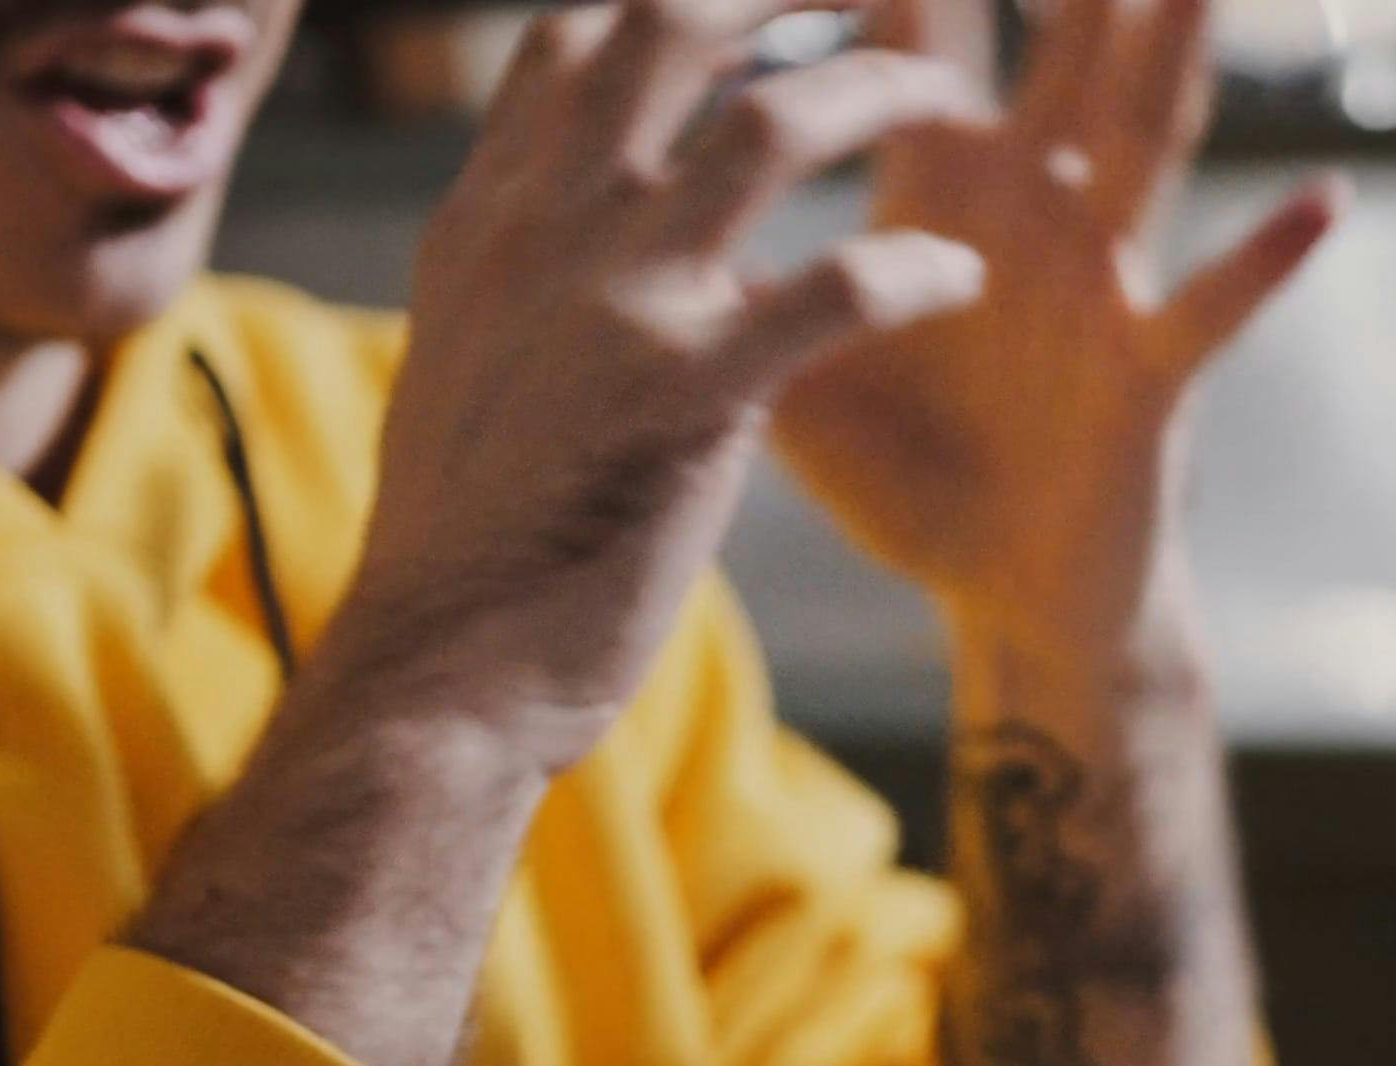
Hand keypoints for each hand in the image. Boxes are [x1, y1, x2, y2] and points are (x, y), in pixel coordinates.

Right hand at [318, 0, 996, 772]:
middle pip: (672, 30)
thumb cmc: (464, 541)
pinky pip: (838, 289)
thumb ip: (520, 268)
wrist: (437, 672)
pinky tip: (958, 274)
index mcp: (489, 222)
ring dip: (881, 92)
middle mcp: (548, 234)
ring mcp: (617, 308)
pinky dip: (915, 266)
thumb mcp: (461, 362)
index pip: (574, 41)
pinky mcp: (691, 401)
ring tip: (952, 98)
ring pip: (772, 127)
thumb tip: (574, 215)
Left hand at [770, 0, 1339, 666]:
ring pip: (1146, 132)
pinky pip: (1215, 306)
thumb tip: (618, 216)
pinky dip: (1268, 258)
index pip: (908, 33)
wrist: (1007, 597)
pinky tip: (1322, 198)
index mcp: (941, 189)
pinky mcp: (1149, 372)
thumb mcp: (793, 371)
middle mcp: (1034, 204)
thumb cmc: (910, 477)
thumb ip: (731, 281)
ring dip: (1174, 46)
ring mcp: (1102, 277)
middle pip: (1054, 39)